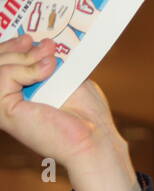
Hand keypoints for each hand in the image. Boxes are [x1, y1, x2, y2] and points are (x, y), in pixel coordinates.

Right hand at [0, 35, 136, 190]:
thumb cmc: (88, 117)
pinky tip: (47, 71)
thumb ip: (49, 64)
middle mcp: (7, 102)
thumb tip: (41, 45)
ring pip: (0, 67)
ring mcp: (3, 107)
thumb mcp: (67, 80)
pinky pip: (5, 76)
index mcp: (20, 97)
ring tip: (51, 62)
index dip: (12, 48)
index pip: (4, 65)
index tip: (30, 39)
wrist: (95, 139)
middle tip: (43, 44)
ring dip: (26, 57)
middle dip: (19, 49)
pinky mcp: (4, 110)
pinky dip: (26, 69)